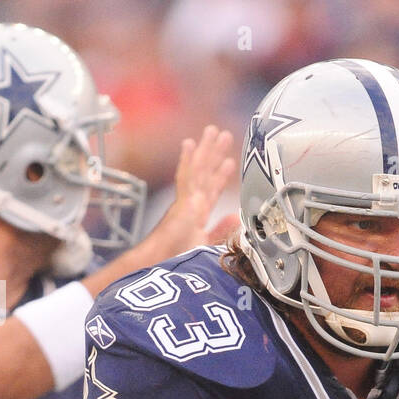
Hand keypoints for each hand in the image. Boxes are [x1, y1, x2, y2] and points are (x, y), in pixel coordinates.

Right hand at [138, 125, 235, 258]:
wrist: (160, 267)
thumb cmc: (179, 261)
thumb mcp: (207, 246)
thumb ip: (222, 231)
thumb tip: (237, 217)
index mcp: (198, 215)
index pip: (212, 190)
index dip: (220, 176)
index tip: (229, 162)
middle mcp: (191, 204)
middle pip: (206, 174)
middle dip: (215, 155)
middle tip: (224, 135)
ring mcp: (186, 202)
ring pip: (198, 170)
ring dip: (207, 150)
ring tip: (214, 131)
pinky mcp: (181, 204)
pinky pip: (185, 177)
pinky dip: (187, 160)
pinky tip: (190, 142)